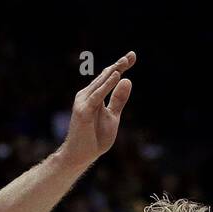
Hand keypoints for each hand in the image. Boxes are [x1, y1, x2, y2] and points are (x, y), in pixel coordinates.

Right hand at [58, 52, 134, 170]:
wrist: (80, 156)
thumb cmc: (94, 139)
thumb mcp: (112, 117)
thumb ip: (118, 100)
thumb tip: (127, 80)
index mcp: (94, 96)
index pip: (108, 78)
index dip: (120, 67)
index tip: (132, 56)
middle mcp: (87, 95)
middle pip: (105, 76)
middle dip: (119, 66)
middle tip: (131, 55)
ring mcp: (84, 102)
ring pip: (101, 83)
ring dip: (113, 71)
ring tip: (125, 62)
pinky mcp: (84, 111)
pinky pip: (98, 95)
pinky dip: (107, 85)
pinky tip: (116, 76)